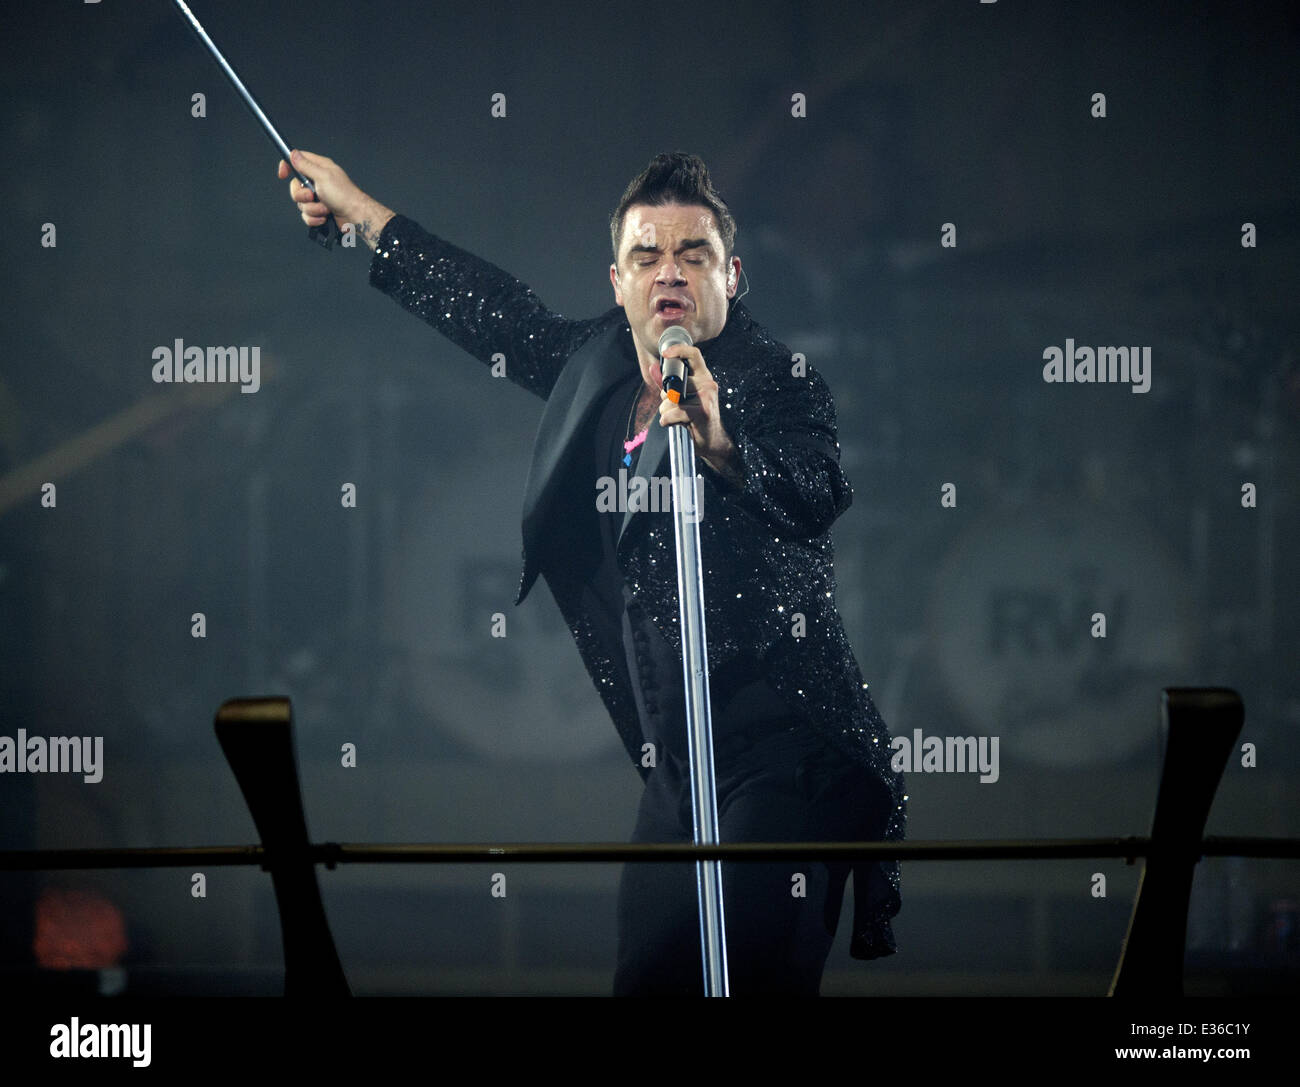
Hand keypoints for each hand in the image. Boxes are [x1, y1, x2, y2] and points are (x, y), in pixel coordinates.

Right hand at [276, 149, 394, 247]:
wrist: (355, 217)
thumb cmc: (344, 195)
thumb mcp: (323, 176)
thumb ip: (306, 165)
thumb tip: (293, 154)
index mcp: (319, 168)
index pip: (297, 162)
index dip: (287, 166)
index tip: (283, 174)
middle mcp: (318, 182)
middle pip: (295, 187)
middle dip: (302, 196)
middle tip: (312, 196)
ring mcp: (319, 197)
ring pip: (301, 204)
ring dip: (312, 209)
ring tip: (325, 208)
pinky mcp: (320, 211)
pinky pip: (307, 216)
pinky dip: (315, 219)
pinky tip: (324, 217)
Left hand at [657, 345, 742, 484]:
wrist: (711, 441)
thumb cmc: (695, 419)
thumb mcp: (681, 398)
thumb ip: (667, 382)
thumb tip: (653, 367)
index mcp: (703, 377)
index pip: (694, 354)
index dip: (678, 350)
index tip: (664, 354)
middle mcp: (707, 384)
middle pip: (673, 383)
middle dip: (665, 398)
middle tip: (675, 408)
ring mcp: (707, 397)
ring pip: (671, 399)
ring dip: (666, 412)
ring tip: (678, 418)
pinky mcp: (703, 411)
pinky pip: (673, 413)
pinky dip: (668, 421)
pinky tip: (676, 424)